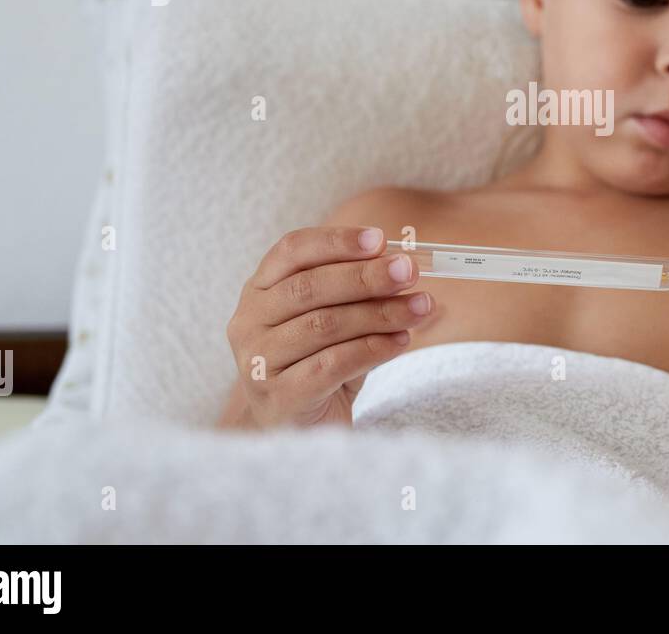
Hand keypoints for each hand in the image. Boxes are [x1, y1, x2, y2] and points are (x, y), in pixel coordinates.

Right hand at [224, 226, 436, 428]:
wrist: (297, 429)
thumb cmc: (318, 363)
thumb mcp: (336, 319)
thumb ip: (360, 292)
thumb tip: (404, 267)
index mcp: (260, 290)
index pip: (292, 251)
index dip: (335, 241)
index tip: (379, 239)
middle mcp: (249, 321)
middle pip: (309, 287)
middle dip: (365, 276)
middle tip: (408, 271)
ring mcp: (257, 361)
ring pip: (324, 325)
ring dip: (379, 313)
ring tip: (419, 307)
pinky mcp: (278, 397)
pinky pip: (331, 364)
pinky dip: (372, 349)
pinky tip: (401, 341)